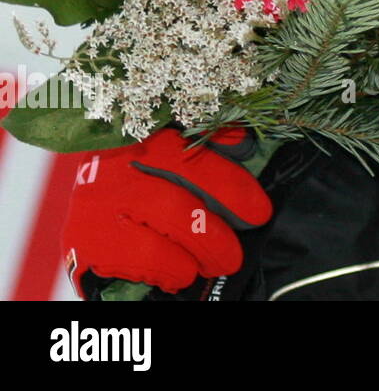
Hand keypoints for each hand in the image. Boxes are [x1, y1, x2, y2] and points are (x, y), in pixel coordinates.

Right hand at [61, 127, 272, 296]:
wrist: (92, 182)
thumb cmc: (148, 163)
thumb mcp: (177, 143)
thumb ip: (210, 143)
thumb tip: (245, 142)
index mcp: (148, 143)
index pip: (194, 164)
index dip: (231, 189)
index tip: (259, 213)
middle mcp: (117, 176)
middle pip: (172, 209)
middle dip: (211, 238)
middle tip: (232, 257)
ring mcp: (94, 212)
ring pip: (148, 247)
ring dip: (185, 262)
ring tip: (204, 267)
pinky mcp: (81, 243)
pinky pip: (125, 267)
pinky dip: (158, 273)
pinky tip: (175, 274)